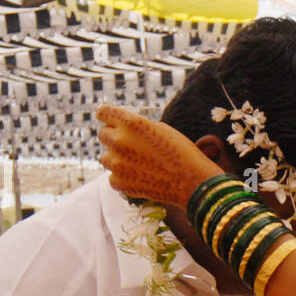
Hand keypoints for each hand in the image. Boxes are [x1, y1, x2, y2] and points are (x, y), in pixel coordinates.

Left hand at [95, 104, 221, 208]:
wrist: (193, 182)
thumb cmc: (182, 153)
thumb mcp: (162, 129)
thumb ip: (139, 127)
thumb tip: (126, 131)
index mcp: (132, 123)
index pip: (102, 112)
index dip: (107, 116)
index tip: (110, 120)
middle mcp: (120, 141)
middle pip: (103, 134)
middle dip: (114, 137)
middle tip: (132, 145)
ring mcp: (118, 164)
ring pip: (106, 158)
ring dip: (118, 159)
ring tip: (139, 164)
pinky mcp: (120, 182)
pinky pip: (113, 177)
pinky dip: (124, 178)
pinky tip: (141, 177)